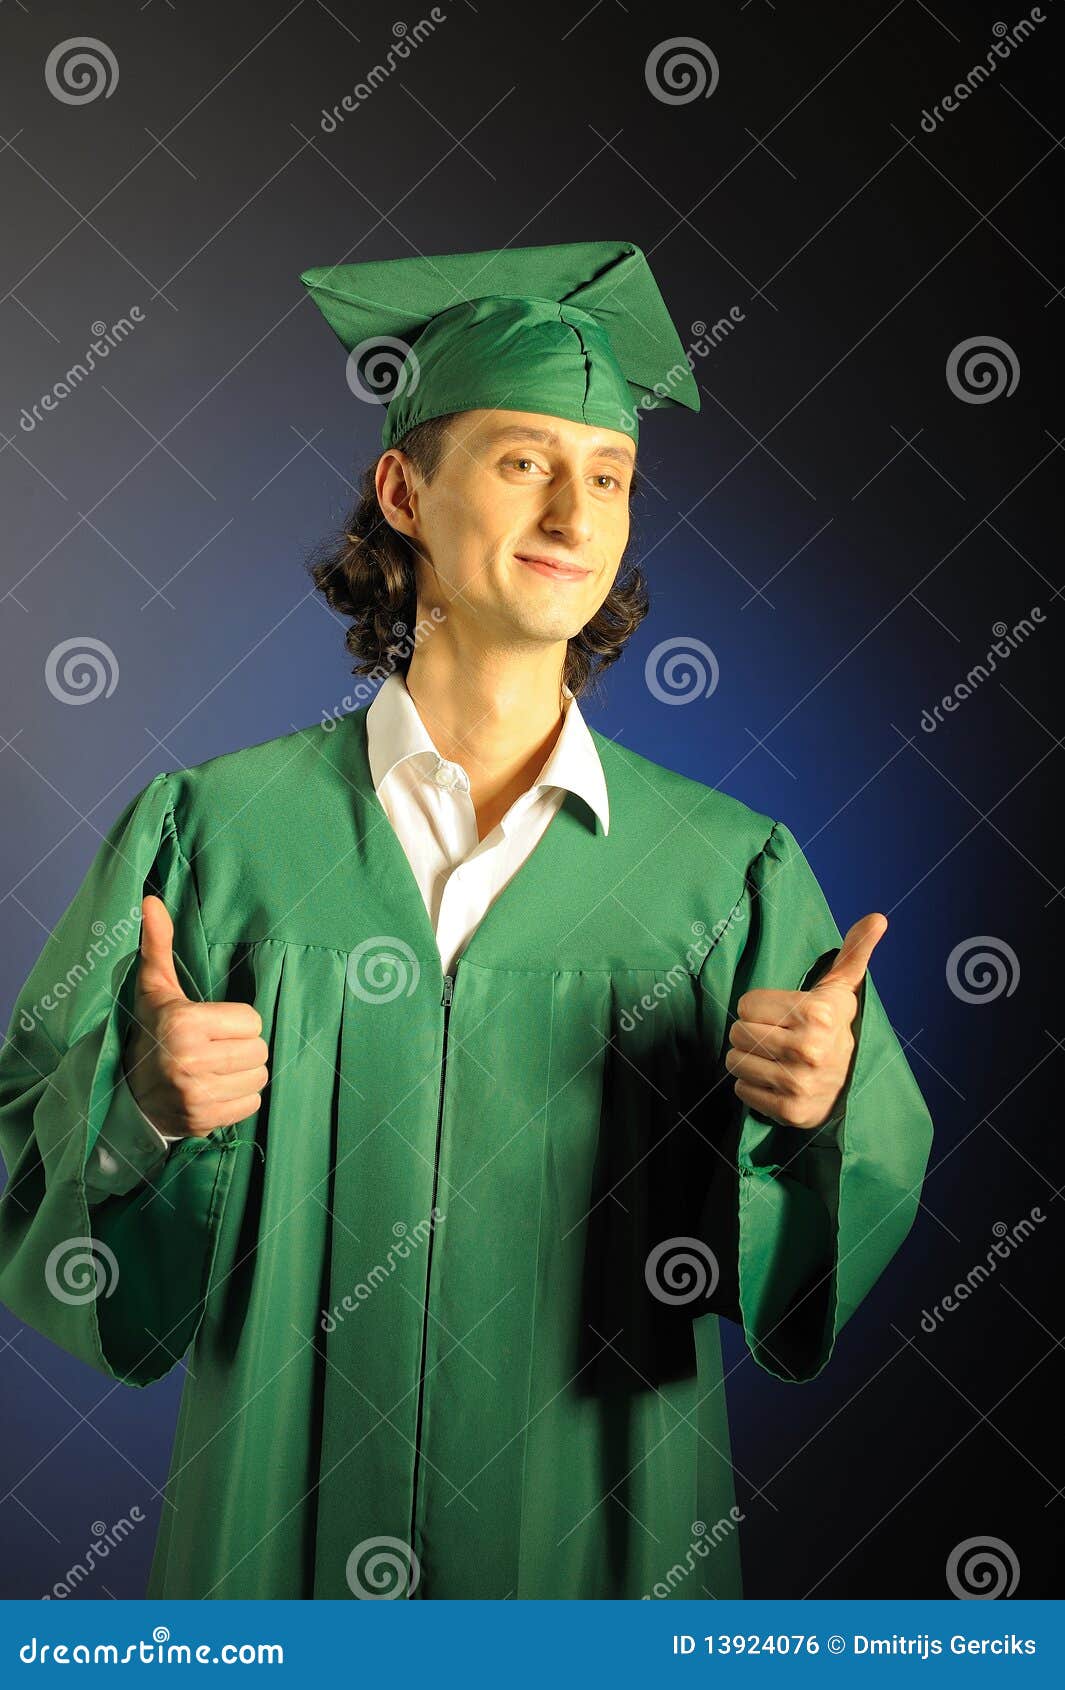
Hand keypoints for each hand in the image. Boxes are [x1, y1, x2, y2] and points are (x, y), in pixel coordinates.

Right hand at [122, 894, 268, 1138]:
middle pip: (259, 1049)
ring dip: (243, 1073)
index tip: (212, 1025)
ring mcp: (196, 1095)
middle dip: (242, 1047)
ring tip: (216, 1068)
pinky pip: (251, 1103)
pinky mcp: (204, 1121)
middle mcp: (189, 1061)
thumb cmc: (151, 1033)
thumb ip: (158, 945)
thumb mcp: (154, 989)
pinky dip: (239, 1098)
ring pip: (259, 1076)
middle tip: (215, 1048)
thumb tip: (149, 900)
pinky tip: (215, 1089)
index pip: (252, 1020)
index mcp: (183, 1023)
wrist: (127, 1095)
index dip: (236, 1022)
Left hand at [724, 913, 886, 1129]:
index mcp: (816, 1014)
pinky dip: (753, 1087)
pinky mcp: (790, 1111)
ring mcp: (799, 1083)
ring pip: (734, 1062)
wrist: (854, 1084)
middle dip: (751, 1033)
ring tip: (774, 1059)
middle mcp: (808, 1049)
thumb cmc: (837, 1027)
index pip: (745, 1004)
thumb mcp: (843, 988)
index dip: (759, 1008)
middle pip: (737, 1033)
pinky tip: (775, 1081)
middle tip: (775, 1037)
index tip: (783, 1016)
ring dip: (749, 1060)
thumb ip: (854, 951)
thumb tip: (878, 918)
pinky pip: (742, 1092)